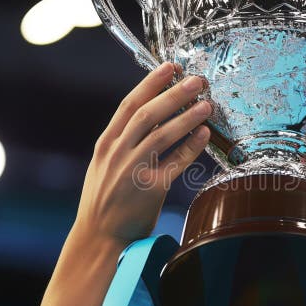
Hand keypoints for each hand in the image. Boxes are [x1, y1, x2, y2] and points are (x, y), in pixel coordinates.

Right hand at [72, 62, 210, 248]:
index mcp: (106, 143)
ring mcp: (133, 170)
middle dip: (174, 94)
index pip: (130, 104)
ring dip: (187, 116)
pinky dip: (191, 146)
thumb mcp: (105, 164)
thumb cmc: (106, 201)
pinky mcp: (150, 190)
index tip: (170, 67)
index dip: (151, 83)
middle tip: (197, 80)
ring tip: (207, 104)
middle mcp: (117, 153)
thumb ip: (124, 141)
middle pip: (148, 114)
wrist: (98, 238)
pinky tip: (204, 134)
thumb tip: (153, 116)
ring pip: (163, 135)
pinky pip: (175, 163)